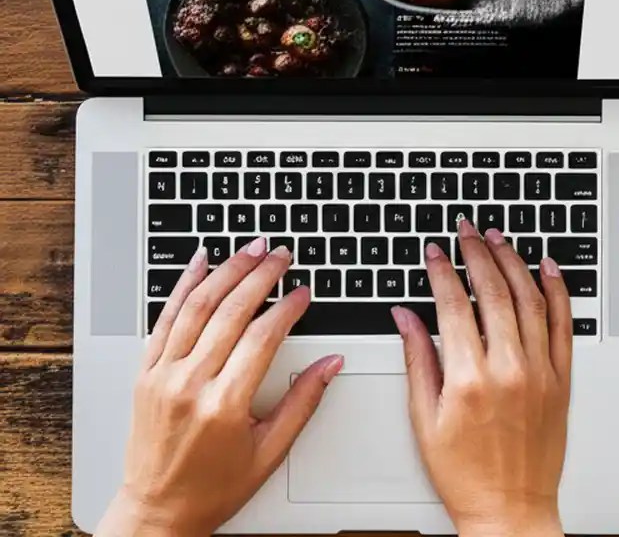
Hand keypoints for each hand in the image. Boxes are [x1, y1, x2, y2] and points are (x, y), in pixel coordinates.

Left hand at [97, 237, 342, 536]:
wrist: (157, 510)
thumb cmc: (213, 488)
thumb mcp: (270, 452)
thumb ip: (303, 402)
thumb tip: (331, 364)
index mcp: (224, 406)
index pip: (262, 339)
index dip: (287, 309)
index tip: (303, 292)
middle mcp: (188, 385)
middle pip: (229, 313)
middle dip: (259, 277)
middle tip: (280, 255)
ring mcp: (162, 376)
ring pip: (196, 308)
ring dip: (225, 272)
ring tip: (248, 250)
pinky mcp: (145, 374)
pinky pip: (164, 320)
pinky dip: (182, 287)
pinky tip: (198, 264)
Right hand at [394, 219, 572, 536]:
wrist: (510, 509)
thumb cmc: (464, 474)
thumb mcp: (424, 420)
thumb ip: (417, 360)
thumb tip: (405, 316)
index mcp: (469, 380)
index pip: (453, 306)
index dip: (442, 272)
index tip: (435, 251)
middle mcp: (509, 370)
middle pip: (494, 293)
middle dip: (478, 253)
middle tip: (468, 230)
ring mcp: (541, 373)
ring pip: (530, 300)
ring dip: (514, 262)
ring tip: (500, 238)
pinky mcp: (562, 380)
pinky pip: (563, 325)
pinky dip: (557, 291)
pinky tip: (547, 269)